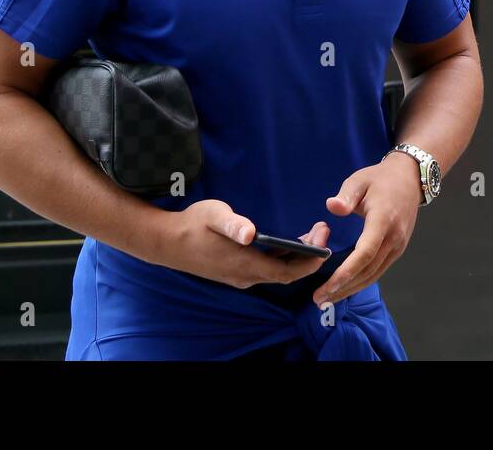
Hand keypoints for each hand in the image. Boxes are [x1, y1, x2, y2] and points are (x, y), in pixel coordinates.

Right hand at [152, 198, 329, 289]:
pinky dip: (282, 257)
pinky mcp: (236, 272)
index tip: (325, 244)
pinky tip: (288, 242)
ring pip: (277, 271)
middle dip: (308, 256)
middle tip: (322, 230)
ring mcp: (240, 276)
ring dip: (296, 256)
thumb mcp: (214, 216)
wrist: (167, 242)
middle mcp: (246, 276)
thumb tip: (249, 233)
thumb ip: (233, 224)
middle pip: (286, 273)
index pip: (287, 272)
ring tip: (312, 234)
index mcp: (245, 265)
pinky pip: (266, 268)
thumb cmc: (193, 225)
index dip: (309, 262)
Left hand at [313, 154, 420, 306]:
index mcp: (383, 220)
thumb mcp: (359, 180)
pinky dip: (361, 281)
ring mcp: (398, 245)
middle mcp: (394, 237)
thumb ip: (346, 195)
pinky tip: (346, 286)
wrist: (410, 178)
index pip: (365, 253)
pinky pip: (379, 269)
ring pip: (374, 274)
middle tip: (318, 299)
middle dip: (343, 288)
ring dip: (351, 289)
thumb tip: (331, 207)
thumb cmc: (380, 178)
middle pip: (368, 270)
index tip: (327, 286)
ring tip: (328, 298)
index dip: (346, 272)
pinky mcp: (398, 248)